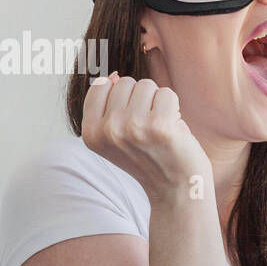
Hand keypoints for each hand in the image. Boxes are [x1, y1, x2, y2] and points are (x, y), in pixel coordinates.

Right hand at [81, 73, 210, 201]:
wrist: (176, 190)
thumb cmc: (150, 159)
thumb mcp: (115, 137)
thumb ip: (107, 107)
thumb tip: (112, 75)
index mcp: (91, 133)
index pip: (100, 85)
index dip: (122, 99)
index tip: (131, 123)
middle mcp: (108, 129)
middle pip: (125, 82)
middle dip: (141, 100)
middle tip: (148, 129)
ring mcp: (132, 126)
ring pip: (146, 85)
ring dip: (158, 104)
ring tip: (160, 129)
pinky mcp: (159, 124)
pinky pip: (167, 93)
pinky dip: (174, 108)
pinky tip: (173, 131)